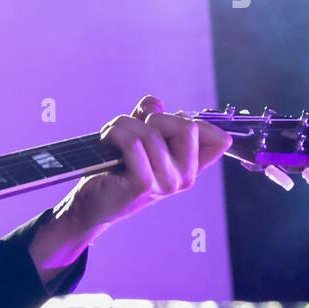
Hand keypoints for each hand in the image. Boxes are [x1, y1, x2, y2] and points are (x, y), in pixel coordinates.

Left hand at [28, 95, 231, 277]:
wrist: (90, 204)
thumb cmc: (115, 170)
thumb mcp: (138, 138)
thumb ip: (150, 117)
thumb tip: (155, 103)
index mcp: (190, 167)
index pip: (218, 139)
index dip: (190, 120)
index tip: (159, 125)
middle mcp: (186, 177)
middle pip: (188, 127)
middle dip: (155, 118)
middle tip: (133, 128)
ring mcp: (168, 182)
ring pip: (152, 132)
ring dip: (124, 125)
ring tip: (111, 135)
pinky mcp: (145, 184)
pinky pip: (133, 143)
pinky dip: (115, 133)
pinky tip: (106, 140)